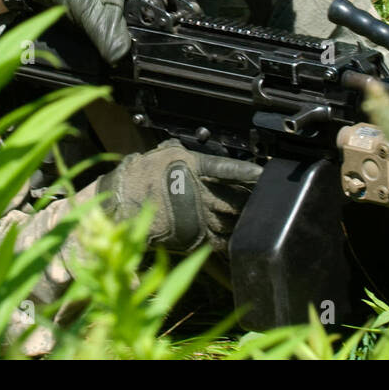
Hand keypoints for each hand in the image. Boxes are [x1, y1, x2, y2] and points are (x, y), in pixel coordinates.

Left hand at [25, 0, 196, 63]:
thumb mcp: (94, 10)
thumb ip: (111, 34)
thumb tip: (122, 57)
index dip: (187, 16)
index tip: (189, 34)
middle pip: (165, 1)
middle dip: (167, 22)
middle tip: (167, 44)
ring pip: (148, 4)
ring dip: (148, 21)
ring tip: (147, 42)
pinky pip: (133, 5)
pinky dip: (133, 19)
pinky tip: (127, 32)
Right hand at [94, 139, 261, 254]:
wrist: (121, 202)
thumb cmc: (141, 176)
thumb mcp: (164, 154)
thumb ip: (184, 152)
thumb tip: (191, 148)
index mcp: (194, 168)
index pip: (226, 169)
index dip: (244, 172)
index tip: (261, 173)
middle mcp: (200, 193)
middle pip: (236, 196)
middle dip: (251, 197)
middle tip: (267, 196)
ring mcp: (199, 217)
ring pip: (233, 218)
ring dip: (247, 218)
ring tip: (262, 216)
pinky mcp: (195, 237)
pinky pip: (221, 241)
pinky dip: (234, 241)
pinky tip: (245, 240)